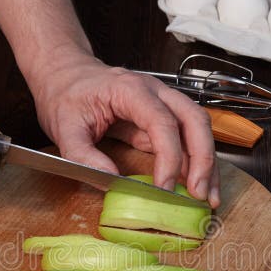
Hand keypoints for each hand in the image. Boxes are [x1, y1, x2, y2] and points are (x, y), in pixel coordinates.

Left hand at [31, 56, 219, 207]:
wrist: (65, 74)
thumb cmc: (65, 95)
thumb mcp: (63, 127)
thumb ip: (82, 155)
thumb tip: (111, 180)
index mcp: (130, 90)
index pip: (162, 122)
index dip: (169, 157)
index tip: (164, 187)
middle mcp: (155, 92)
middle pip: (195, 120)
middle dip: (203, 159)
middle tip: (199, 193)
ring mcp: (163, 103)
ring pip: (199, 128)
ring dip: (207, 163)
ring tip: (208, 196)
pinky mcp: (163, 119)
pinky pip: (188, 139)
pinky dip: (197, 162)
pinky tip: (198, 185)